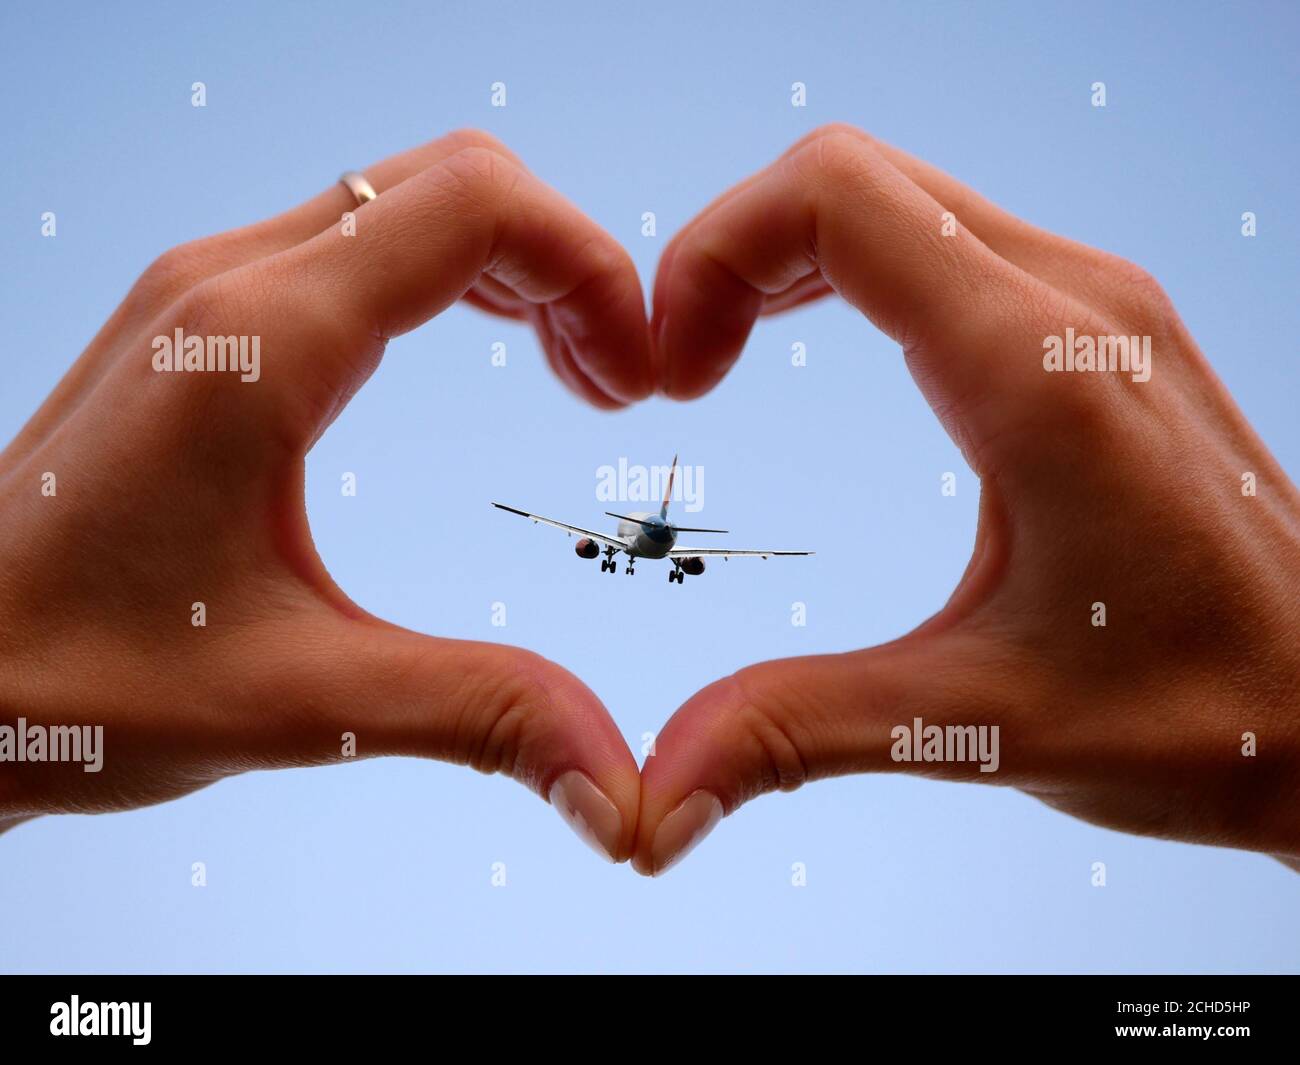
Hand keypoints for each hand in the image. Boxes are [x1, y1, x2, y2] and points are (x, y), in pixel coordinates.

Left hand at [0, 131, 649, 861]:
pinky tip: (481, 355)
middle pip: (456, 183)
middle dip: (567, 266)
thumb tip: (622, 791)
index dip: (593, 269)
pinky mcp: (199, 321)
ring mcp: (206, 291)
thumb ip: (479, 716)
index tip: (637, 382)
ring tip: (571, 374)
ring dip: (514, 269)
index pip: (479, 208)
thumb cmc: (73, 684)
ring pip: (408, 201)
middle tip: (613, 386)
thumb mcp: (300, 703)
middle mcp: (230, 282)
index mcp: (260, 346)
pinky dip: (450, 279)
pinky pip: (358, 242)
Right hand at [635, 124, 1299, 874]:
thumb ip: (798, 732)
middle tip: (684, 373)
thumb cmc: (1200, 716)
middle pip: (850, 176)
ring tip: (723, 357)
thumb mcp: (978, 725)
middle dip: (732, 254)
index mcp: (1034, 371)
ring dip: (785, 257)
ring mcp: (1094, 302)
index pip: (832, 197)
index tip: (675, 377)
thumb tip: (657, 797)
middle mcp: (1071, 299)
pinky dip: (848, 270)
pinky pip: (943, 236)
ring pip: (895, 195)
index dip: (714, 255)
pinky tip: (816, 343)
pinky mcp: (1100, 326)